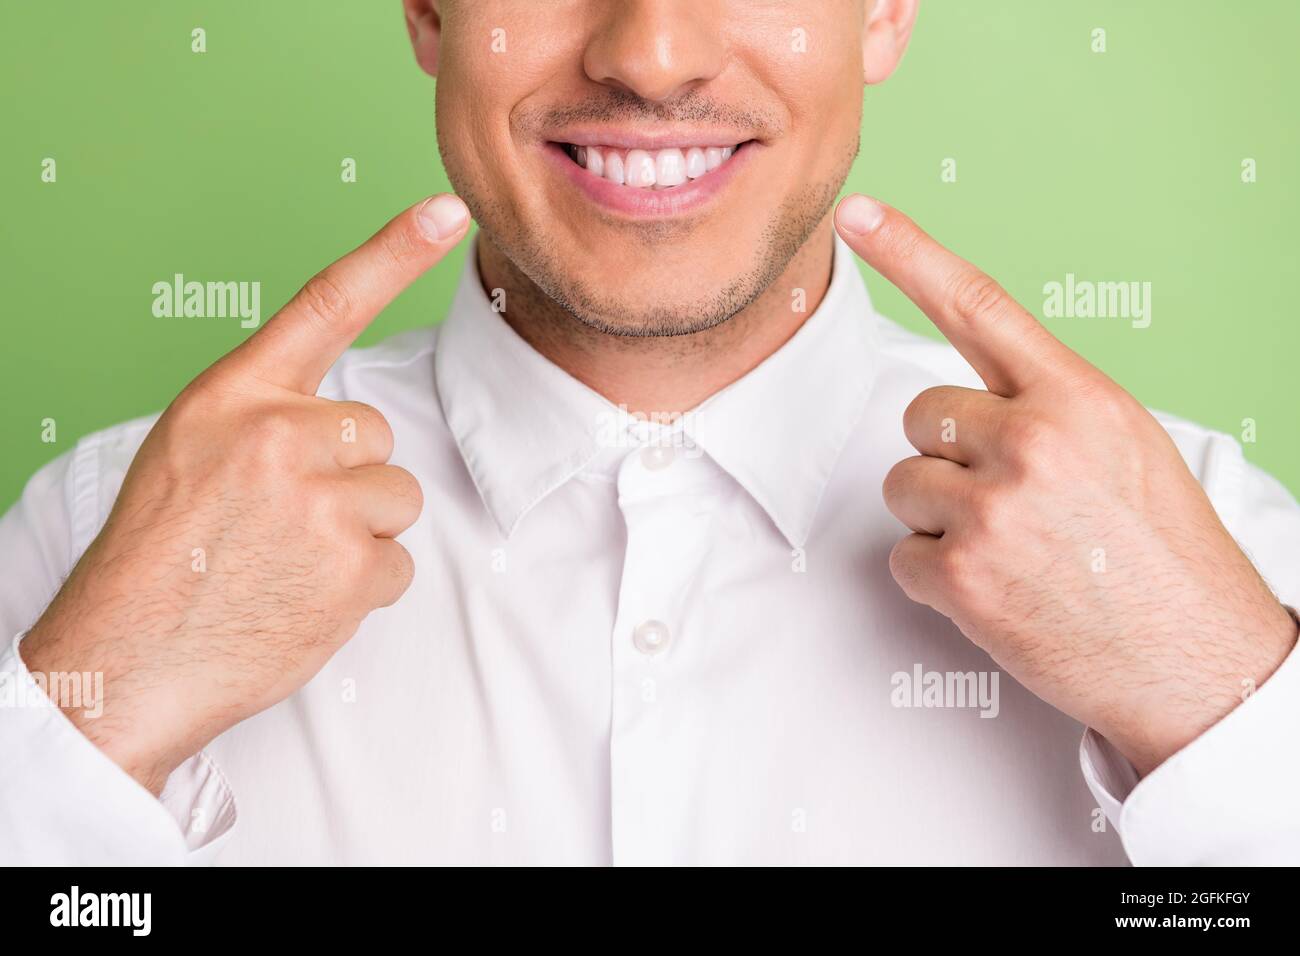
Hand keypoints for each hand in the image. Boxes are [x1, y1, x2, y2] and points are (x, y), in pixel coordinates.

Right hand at [21, 195, 471, 793]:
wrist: (124, 662)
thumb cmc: (160, 559)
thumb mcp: (190, 454)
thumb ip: (264, 421)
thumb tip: (347, 430)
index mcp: (232, 396)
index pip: (325, 304)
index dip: (393, 252)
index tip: (446, 209)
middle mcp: (279, 433)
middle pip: (377, 436)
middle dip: (348, 481)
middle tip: (282, 525)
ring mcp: (319, 500)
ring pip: (397, 498)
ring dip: (361, 534)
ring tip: (290, 564)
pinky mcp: (352, 567)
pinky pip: (398, 562)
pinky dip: (364, 587)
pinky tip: (304, 601)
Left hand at [835, 194, 1298, 775]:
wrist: (1195, 660)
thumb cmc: (1163, 554)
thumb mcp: (1124, 445)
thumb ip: (1048, 406)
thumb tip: (974, 398)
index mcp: (1076, 397)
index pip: (978, 304)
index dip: (909, 252)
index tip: (857, 215)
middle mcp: (1030, 439)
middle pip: (917, 414)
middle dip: (945, 454)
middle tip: (1003, 500)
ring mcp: (990, 507)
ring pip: (900, 483)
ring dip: (937, 517)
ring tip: (1009, 549)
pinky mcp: (959, 573)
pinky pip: (900, 556)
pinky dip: (933, 578)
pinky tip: (995, 592)